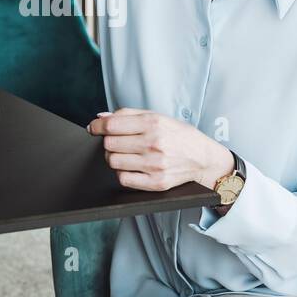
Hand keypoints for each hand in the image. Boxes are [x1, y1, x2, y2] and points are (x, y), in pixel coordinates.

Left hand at [88, 108, 235, 192]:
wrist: (203, 158)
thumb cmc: (179, 136)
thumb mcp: (158, 117)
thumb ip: (128, 114)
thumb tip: (101, 117)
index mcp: (153, 124)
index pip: (111, 125)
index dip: (96, 126)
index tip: (93, 128)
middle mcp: (154, 144)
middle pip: (109, 144)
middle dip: (108, 142)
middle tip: (116, 142)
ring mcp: (154, 165)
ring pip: (113, 161)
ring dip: (114, 157)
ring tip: (125, 154)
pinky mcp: (156, 182)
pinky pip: (123, 179)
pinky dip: (122, 173)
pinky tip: (131, 167)